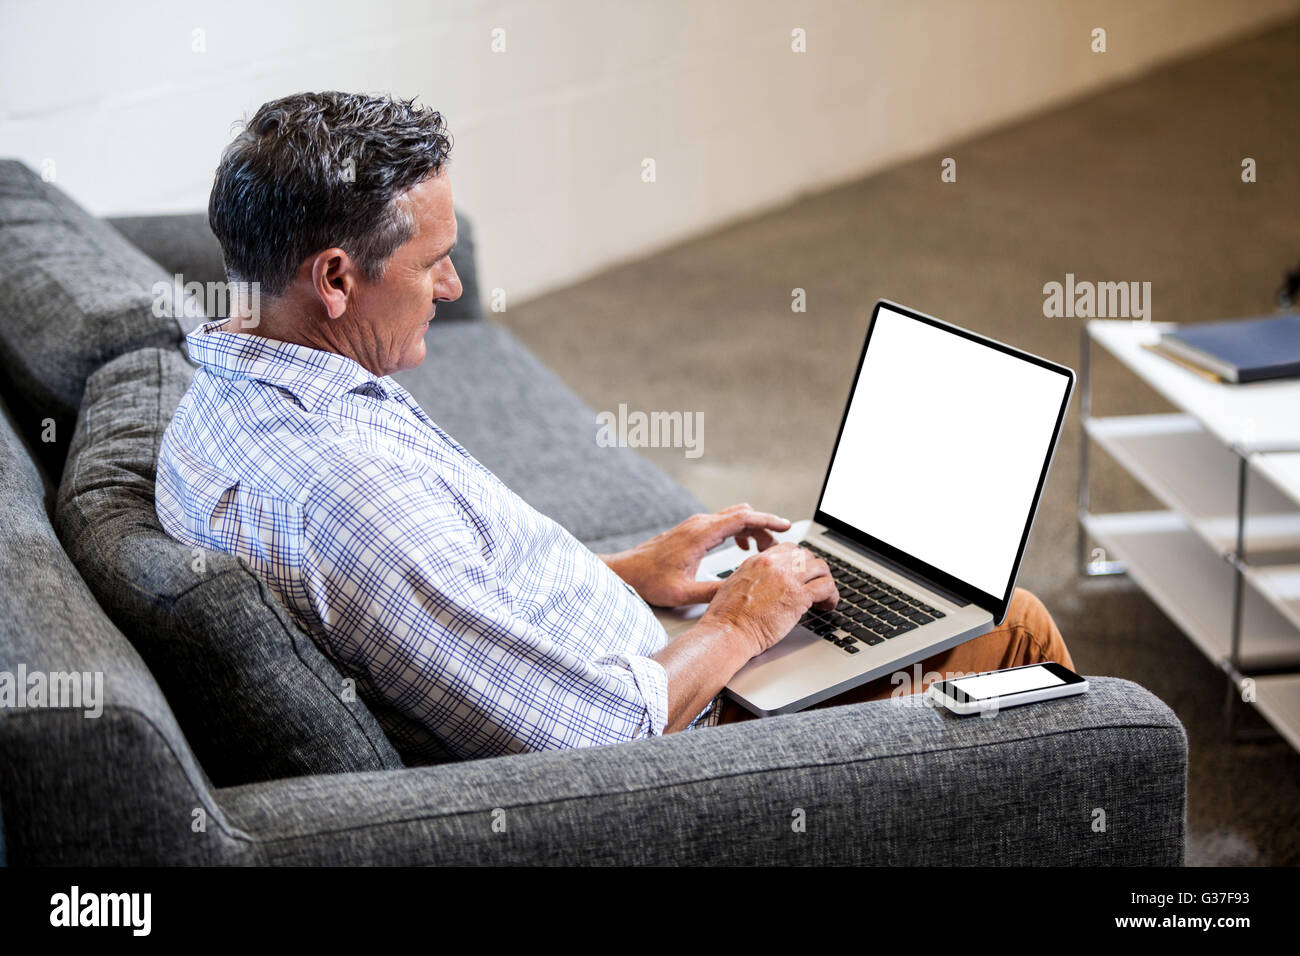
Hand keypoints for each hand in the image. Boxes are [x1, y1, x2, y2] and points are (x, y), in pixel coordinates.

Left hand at [603, 503, 792, 606]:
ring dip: (752, 529)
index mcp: (701, 535)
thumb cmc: (650, 580)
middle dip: (764, 526)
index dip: (767, 520)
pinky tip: (742, 549)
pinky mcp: (692, 530)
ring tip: (764, 551)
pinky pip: (723, 523)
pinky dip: (739, 531)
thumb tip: (740, 594)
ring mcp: (695, 525)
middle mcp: (699, 524)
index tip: (786, 526)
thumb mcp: (683, 592)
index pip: (742, 518)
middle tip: (778, 547)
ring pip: (733, 517)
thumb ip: (712, 592)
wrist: (626, 571)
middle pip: (742, 514)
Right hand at [700, 542, 838, 657]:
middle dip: (813, 571)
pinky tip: (827, 605)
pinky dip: (832, 596)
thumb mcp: (735, 584)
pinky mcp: (798, 596)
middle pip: (807, 556)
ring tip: (824, 596)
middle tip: (814, 585)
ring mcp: (788, 579)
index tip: (801, 574)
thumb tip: (764, 583)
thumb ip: (753, 577)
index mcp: (758, 561)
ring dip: (825, 581)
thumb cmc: (727, 616)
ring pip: (821, 567)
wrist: (728, 631)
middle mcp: (774, 565)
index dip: (799, 562)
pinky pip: (826, 587)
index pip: (789, 549)